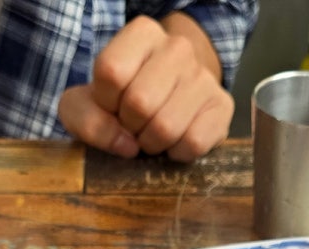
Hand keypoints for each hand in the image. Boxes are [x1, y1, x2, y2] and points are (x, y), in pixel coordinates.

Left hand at [57, 14, 233, 161]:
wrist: (166, 104)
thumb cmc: (121, 103)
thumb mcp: (87, 104)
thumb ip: (87, 120)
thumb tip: (125, 144)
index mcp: (142, 34)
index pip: (111, 72)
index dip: (105, 103)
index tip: (112, 105)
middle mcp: (177, 47)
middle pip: (140, 102)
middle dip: (130, 127)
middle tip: (134, 124)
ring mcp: (203, 76)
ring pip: (166, 128)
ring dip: (152, 144)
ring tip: (152, 134)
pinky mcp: (222, 106)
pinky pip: (193, 143)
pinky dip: (177, 154)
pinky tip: (174, 142)